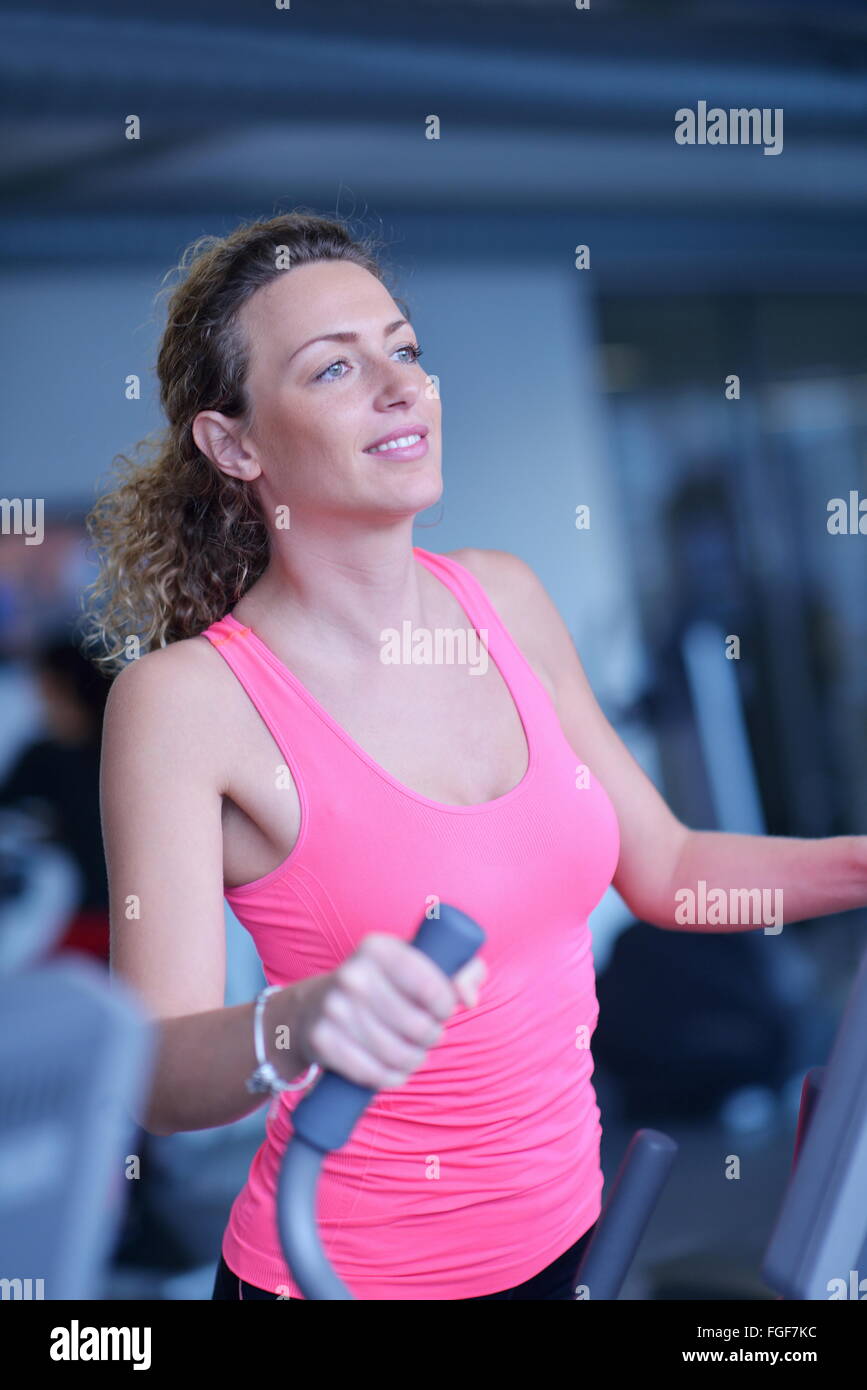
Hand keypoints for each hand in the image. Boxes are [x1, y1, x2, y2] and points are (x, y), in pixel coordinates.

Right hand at [294, 933, 486, 1090]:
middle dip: (431, 1037)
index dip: (445, 1007)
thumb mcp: (418, 964)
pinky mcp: (322, 1040)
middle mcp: (352, 974)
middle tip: (428, 1035)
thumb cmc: (383, 984)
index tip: (441, 1011)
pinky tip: (395, 1072)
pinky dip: (390, 1079)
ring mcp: (334, 1008)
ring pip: (396, 1054)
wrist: (316, 1005)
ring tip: (414, 1054)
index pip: (431, 986)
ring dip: (413, 1061)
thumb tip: (468, 998)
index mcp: (378, 948)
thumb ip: (461, 970)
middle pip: (417, 1025)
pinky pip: (371, 1073)